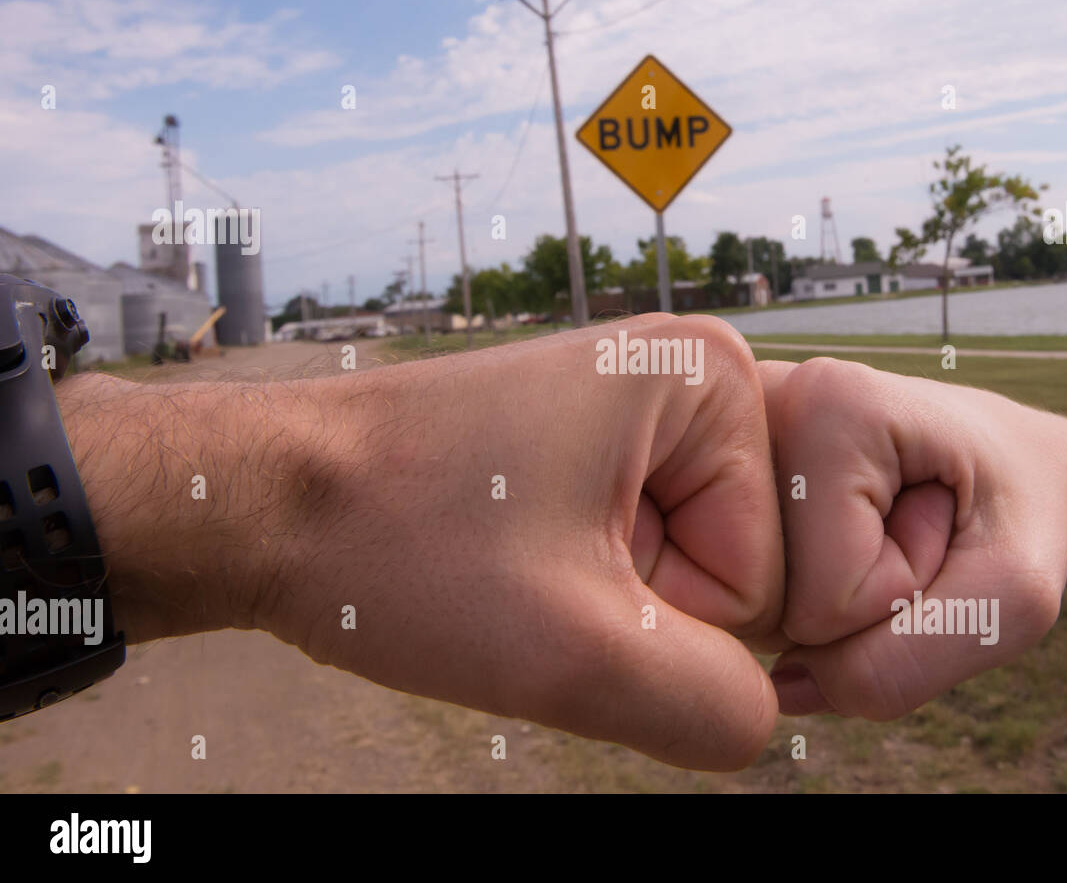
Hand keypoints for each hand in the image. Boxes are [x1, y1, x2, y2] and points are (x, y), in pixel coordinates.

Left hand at [60, 314, 785, 769]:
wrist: (270, 503)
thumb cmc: (401, 549)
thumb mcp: (576, 655)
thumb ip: (719, 707)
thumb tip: (762, 714)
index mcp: (711, 378)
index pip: (770, 579)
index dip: (663, 616)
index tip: (555, 573)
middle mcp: (691, 379)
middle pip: (746, 571)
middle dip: (646, 613)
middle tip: (535, 577)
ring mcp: (647, 411)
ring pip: (695, 580)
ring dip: (615, 612)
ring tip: (520, 569)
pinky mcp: (606, 447)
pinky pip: (651, 562)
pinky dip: (593, 597)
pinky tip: (516, 567)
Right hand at [758, 356, 1066, 717]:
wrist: (1014, 467)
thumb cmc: (1018, 521)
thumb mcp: (1011, 604)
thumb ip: (905, 665)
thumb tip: (780, 691)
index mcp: (824, 403)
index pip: (821, 602)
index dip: (899, 592)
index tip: (938, 523)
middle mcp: (752, 405)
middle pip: (771, 604)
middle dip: (858, 599)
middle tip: (911, 525)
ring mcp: (723, 440)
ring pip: (751, 605)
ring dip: (830, 599)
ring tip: (880, 524)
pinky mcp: (714, 473)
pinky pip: (741, 594)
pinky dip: (801, 592)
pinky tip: (833, 533)